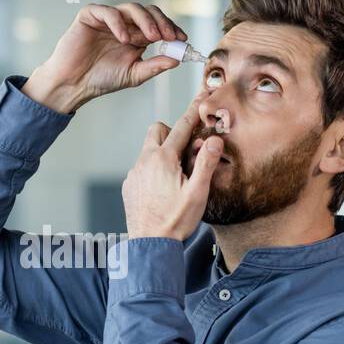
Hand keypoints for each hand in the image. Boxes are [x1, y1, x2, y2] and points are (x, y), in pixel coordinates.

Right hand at [22, 3, 186, 113]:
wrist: (74, 84)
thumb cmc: (101, 80)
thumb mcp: (134, 74)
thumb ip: (154, 66)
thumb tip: (177, 60)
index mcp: (136, 36)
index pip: (158, 24)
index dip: (171, 28)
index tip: (182, 39)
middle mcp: (124, 24)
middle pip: (148, 12)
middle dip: (161, 22)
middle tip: (168, 36)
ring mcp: (107, 19)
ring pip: (131, 8)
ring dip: (145, 21)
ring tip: (151, 37)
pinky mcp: (90, 16)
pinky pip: (108, 12)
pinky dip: (119, 22)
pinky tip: (125, 38)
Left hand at [122, 99, 222, 240]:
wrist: (150, 244)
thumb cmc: (176, 220)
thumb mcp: (198, 192)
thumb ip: (206, 163)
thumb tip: (213, 140)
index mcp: (163, 159)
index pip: (181, 127)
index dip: (192, 112)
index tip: (200, 98)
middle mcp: (144, 161)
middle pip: (157, 130)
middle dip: (172, 133)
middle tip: (186, 152)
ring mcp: (134, 173)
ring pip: (147, 150)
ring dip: (162, 153)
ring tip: (176, 176)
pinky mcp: (129, 185)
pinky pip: (141, 167)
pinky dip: (152, 169)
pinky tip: (162, 189)